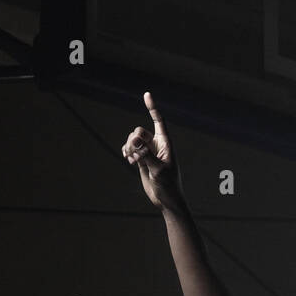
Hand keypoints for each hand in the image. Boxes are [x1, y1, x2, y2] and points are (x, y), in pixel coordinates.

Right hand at [122, 90, 184, 209]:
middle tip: (135, 154)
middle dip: (134, 140)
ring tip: (132, 160)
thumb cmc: (169, 186)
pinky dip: (127, 152)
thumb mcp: (158, 170)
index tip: (147, 94)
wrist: (167, 200)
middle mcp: (157, 145)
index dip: (152, 108)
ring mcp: (148, 152)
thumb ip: (146, 154)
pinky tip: (129, 160)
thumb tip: (134, 141)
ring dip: (129, 147)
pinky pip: (130, 149)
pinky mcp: (142, 160)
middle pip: (139, 132)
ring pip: (133, 140)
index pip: (158, 121)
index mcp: (165, 143)